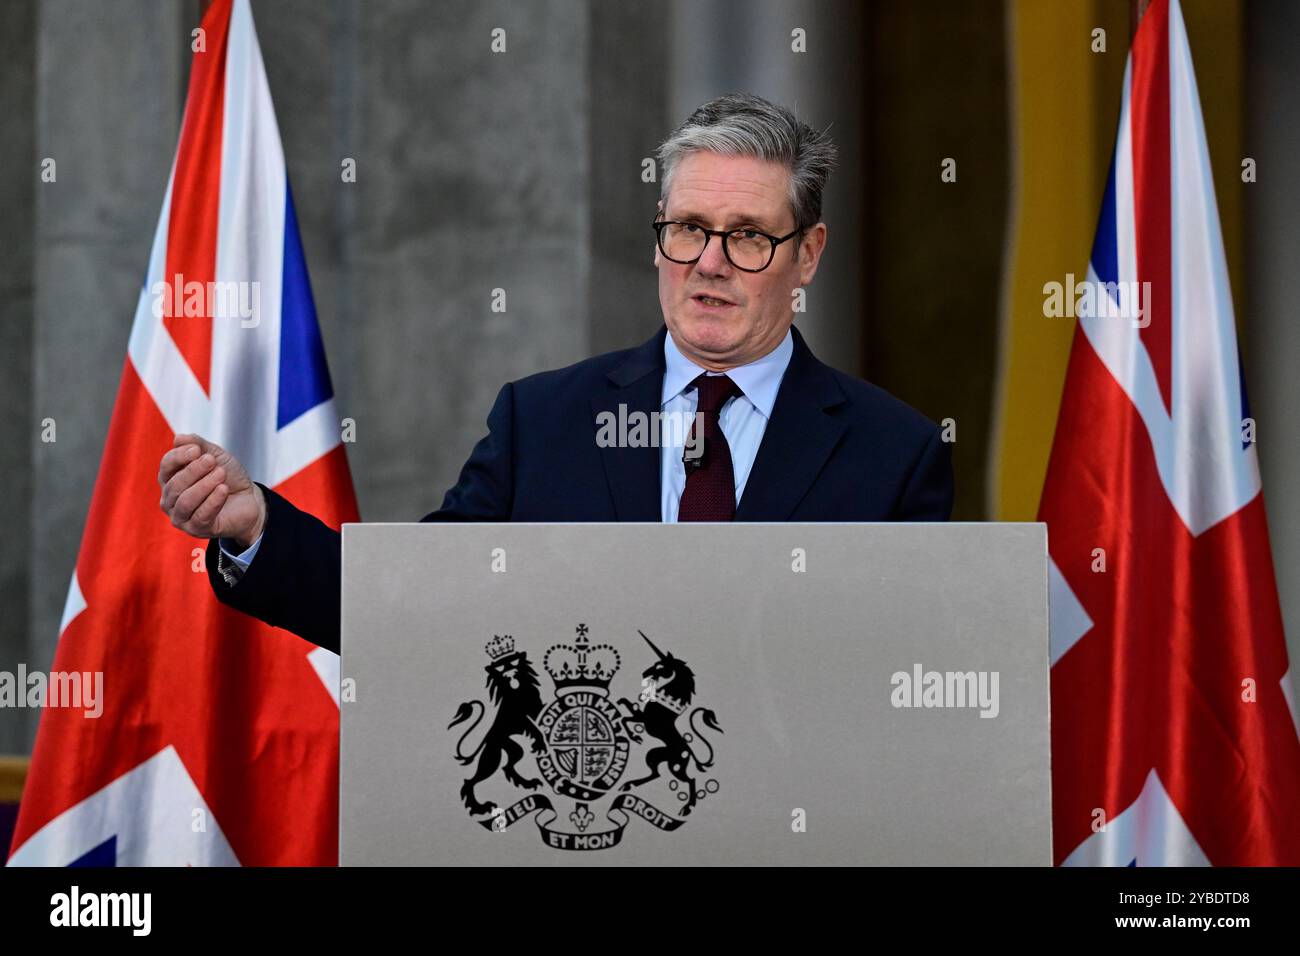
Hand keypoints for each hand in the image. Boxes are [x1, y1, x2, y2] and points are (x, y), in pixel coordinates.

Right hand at [158, 433, 265, 548]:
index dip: (179, 457)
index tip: (197, 449)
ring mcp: (181, 517)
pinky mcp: (196, 529)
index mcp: (170, 479)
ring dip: (204, 485)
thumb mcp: (216, 456)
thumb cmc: (228, 476)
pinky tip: (223, 489)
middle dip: (194, 471)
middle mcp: (170, 499)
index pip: (166, 466)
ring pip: (185, 501)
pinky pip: (200, 516)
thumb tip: (179, 438)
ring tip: (221, 474)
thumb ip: (198, 445)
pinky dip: (213, 500)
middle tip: (212, 462)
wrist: (249, 499)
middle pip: (175, 485)